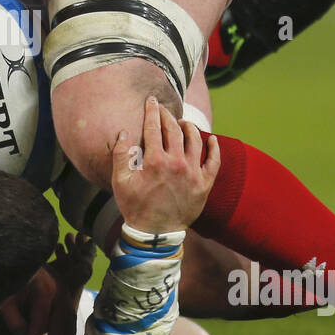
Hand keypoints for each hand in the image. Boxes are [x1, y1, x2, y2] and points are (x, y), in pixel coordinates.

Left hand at [0, 233, 93, 334]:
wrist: (13, 254)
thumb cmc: (7, 275)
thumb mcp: (5, 297)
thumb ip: (14, 319)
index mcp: (45, 289)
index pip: (39, 322)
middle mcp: (59, 290)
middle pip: (60, 324)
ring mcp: (63, 289)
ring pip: (68, 320)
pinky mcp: (63, 291)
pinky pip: (68, 314)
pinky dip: (69, 331)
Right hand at [111, 96, 220, 233]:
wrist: (156, 233)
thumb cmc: (135, 206)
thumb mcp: (120, 181)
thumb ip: (120, 154)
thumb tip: (123, 132)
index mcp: (155, 160)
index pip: (153, 127)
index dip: (152, 111)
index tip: (151, 101)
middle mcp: (176, 162)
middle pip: (174, 130)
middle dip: (168, 115)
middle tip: (164, 109)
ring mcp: (193, 173)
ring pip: (195, 140)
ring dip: (189, 127)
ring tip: (183, 122)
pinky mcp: (204, 184)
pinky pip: (214, 161)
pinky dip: (214, 148)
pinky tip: (212, 139)